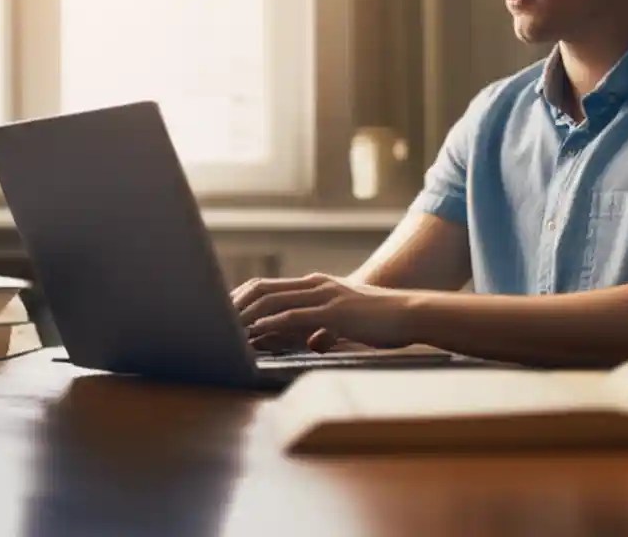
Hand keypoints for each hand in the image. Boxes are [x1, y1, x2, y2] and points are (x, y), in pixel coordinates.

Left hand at [230, 273, 417, 349]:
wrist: (411, 313)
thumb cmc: (383, 321)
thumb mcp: (348, 323)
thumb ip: (326, 329)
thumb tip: (312, 341)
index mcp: (317, 286)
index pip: (269, 288)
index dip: (244, 300)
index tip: (226, 315)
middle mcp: (315, 285)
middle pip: (263, 289)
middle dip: (236, 305)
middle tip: (216, 321)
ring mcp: (323, 296)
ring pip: (272, 301)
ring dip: (248, 316)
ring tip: (228, 329)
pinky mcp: (332, 312)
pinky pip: (292, 317)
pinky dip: (269, 326)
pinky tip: (255, 334)